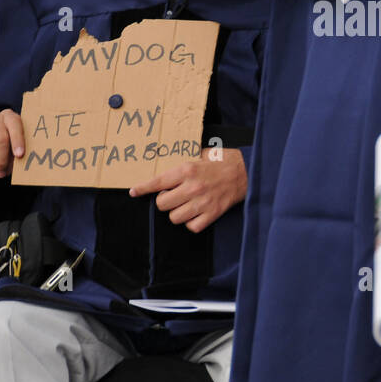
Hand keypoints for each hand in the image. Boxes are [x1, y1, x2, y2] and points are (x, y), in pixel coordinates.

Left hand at [129, 148, 246, 233]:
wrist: (246, 171)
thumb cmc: (222, 162)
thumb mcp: (200, 155)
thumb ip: (183, 164)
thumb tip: (167, 171)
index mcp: (187, 170)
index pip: (157, 182)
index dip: (143, 188)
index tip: (134, 192)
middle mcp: (192, 187)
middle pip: (162, 204)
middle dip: (165, 200)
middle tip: (173, 196)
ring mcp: (202, 202)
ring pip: (175, 218)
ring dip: (177, 212)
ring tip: (185, 205)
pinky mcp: (212, 213)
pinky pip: (191, 226)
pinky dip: (191, 222)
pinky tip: (196, 213)